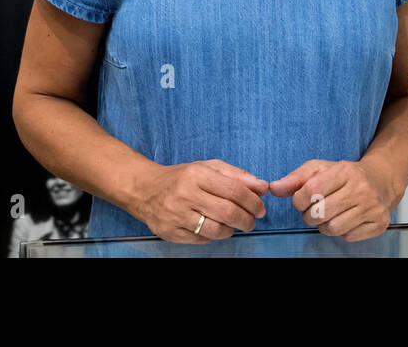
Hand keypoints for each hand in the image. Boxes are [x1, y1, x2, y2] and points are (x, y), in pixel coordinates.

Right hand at [133, 159, 268, 243]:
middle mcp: (185, 194)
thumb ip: (236, 175)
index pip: (234, 190)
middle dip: (247, 220)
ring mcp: (176, 215)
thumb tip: (262, 187)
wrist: (144, 189)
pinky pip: (202, 240)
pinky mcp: (170, 232)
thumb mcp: (208, 167)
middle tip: (252, 221)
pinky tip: (212, 227)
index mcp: (196, 174)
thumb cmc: (182, 177)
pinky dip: (213, 236)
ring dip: (231, 230)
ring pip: (216, 230)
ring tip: (233, 225)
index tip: (261, 208)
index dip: (253, 202)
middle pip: (227, 212)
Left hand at [269, 159, 401, 241]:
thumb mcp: (319, 169)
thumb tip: (274, 188)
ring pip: (333, 228)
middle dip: (309, 215)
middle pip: (320, 213)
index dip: (299, 200)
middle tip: (314, 209)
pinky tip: (344, 219)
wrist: (381, 180)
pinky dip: (341, 232)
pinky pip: (348, 237)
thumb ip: (295, 179)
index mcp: (344, 172)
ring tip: (328, 215)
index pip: (311, 191)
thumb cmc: (346, 175)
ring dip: (323, 226)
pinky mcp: (378, 223)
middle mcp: (361, 189)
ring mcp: (372, 207)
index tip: (301, 199)